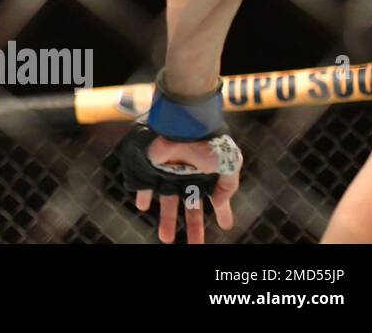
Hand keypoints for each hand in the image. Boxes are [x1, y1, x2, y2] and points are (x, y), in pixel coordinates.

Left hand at [116, 125, 241, 243]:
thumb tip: (220, 204)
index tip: (225, 225)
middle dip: (193, 228)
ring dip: (167, 220)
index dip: (222, 212)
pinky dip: (143, 195)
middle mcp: (188, 176)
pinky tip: (142, 206)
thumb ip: (229, 186)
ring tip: (166, 239)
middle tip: (195, 246)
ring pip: (168, 201)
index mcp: (208, 175)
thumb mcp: (229, 165)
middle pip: (191, 208)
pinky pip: (145, 185)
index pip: (216, 199)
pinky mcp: (152, 168)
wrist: (182, 125)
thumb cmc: (207, 143)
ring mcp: (169, 172)